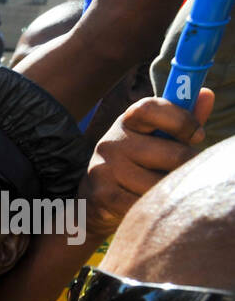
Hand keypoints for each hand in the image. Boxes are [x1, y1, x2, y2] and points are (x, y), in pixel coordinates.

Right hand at [81, 88, 214, 241]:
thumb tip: (206, 95)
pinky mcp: (102, 195)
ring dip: (169, 190)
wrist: (94, 201)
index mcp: (126, 122)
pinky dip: (152, 206)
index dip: (181, 120)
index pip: (150, 109)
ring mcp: (104, 168)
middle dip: (187, 166)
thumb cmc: (136, 165)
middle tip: (185, 173)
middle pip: (172, 153)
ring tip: (163, 190)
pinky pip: (144, 202)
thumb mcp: (155, 139)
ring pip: (160, 183)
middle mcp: (111, 142)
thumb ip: (180, 121)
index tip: (198, 136)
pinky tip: (147, 203)